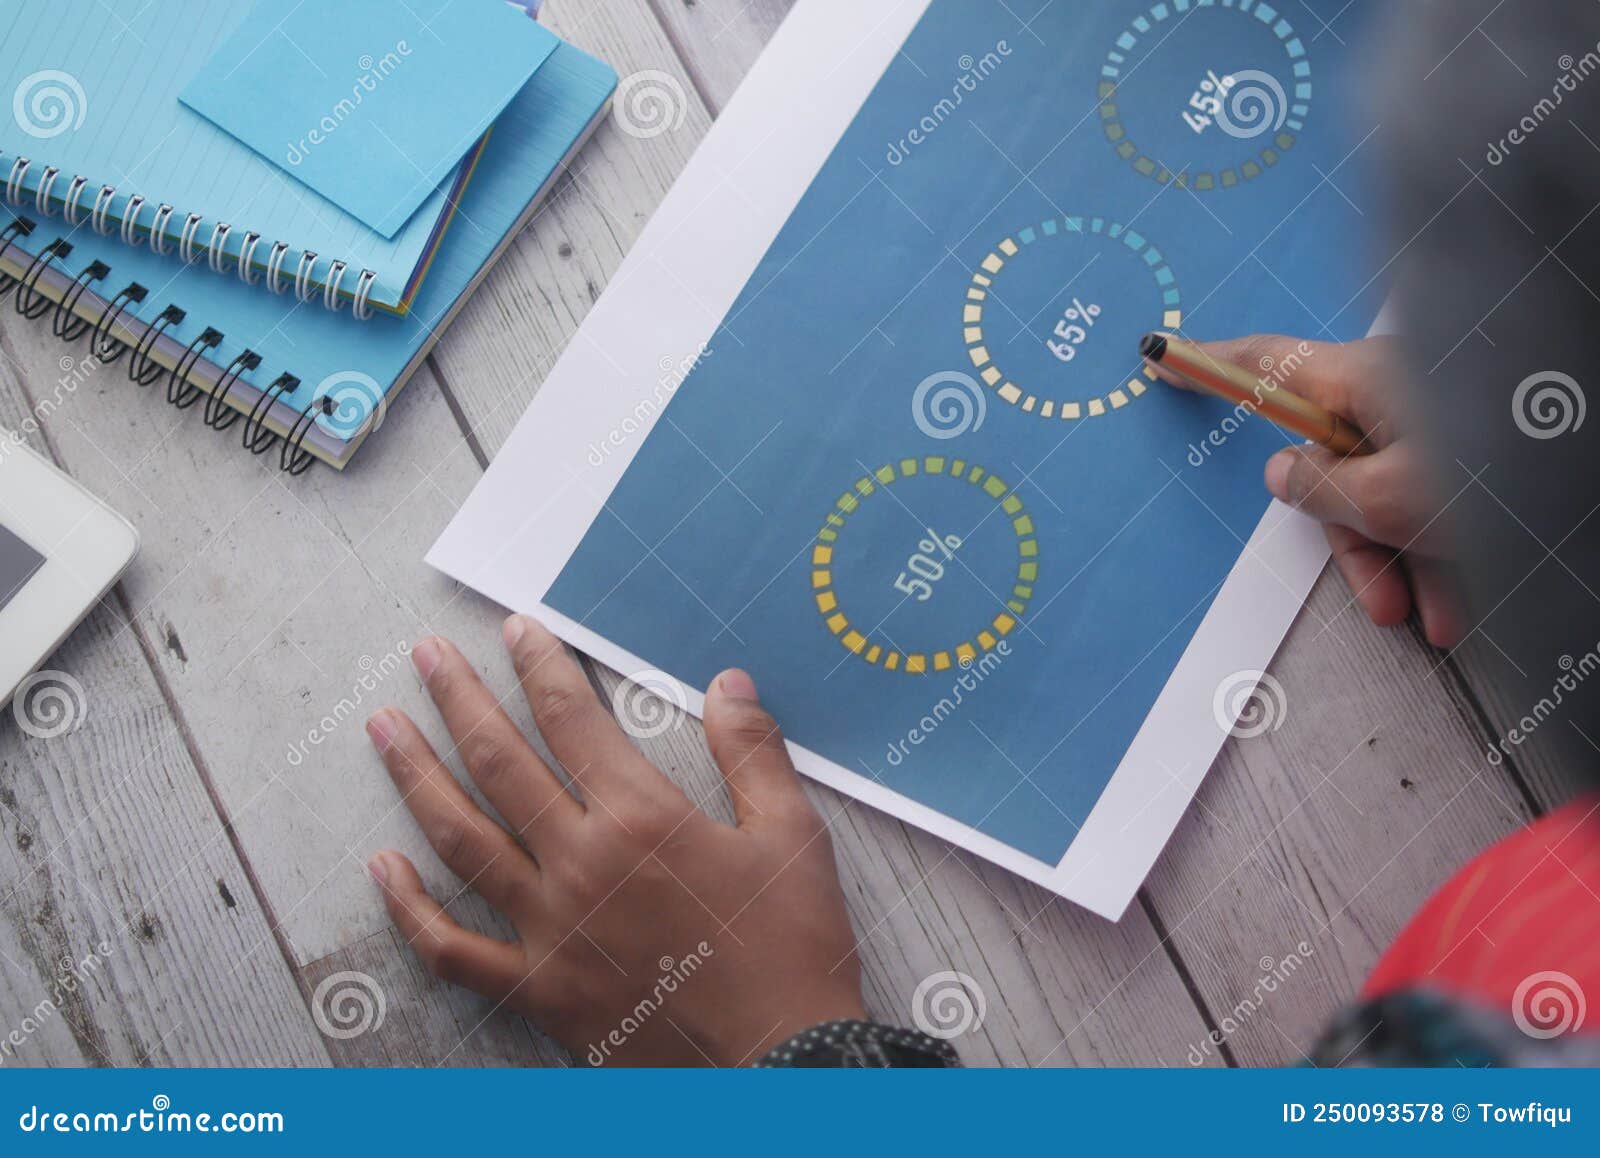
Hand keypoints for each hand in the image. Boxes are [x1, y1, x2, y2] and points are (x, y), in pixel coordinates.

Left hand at [364, 615, 864, 1065]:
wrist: (781, 1060)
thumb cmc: (791, 946)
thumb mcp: (793, 836)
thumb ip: (753, 753)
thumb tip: (728, 682)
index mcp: (642, 818)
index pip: (573, 719)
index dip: (540, 666)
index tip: (514, 630)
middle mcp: (581, 863)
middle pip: (501, 762)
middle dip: (460, 699)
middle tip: (426, 655)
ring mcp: (549, 928)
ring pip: (461, 838)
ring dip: (415, 776)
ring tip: (381, 729)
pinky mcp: (538, 988)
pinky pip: (452, 948)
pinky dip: (410, 909)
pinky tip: (381, 869)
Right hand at [1162, 334, 1463, 647]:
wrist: (1594, 491)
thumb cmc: (1493, 476)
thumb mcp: (1389, 498)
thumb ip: (1320, 489)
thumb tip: (1286, 472)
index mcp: (1367, 379)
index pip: (1264, 364)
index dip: (1208, 366)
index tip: (1161, 356)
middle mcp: (1401, 392)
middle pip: (1338, 457)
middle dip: (1355, 538)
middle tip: (1374, 599)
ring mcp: (1444, 418)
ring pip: (1393, 489)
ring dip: (1405, 563)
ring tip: (1429, 619)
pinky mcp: (1480, 445)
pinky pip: (1441, 496)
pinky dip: (1447, 552)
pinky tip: (1462, 606)